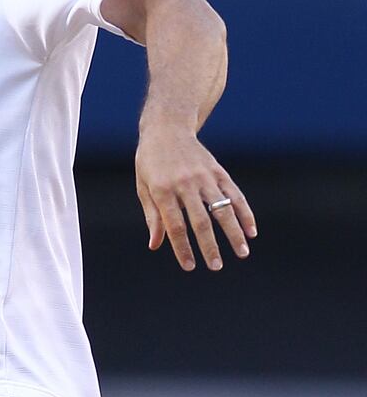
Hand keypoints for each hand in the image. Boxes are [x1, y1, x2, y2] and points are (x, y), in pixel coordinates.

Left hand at [134, 125, 255, 270]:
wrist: (167, 129)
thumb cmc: (151, 163)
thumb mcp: (144, 187)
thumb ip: (153, 216)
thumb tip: (156, 245)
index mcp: (163, 189)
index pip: (175, 225)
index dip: (183, 248)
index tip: (190, 266)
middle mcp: (185, 184)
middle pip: (201, 221)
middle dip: (209, 246)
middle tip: (216, 267)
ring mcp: (204, 176)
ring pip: (222, 209)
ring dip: (234, 233)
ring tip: (242, 253)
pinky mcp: (218, 171)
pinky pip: (235, 195)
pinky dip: (245, 213)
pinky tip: (251, 231)